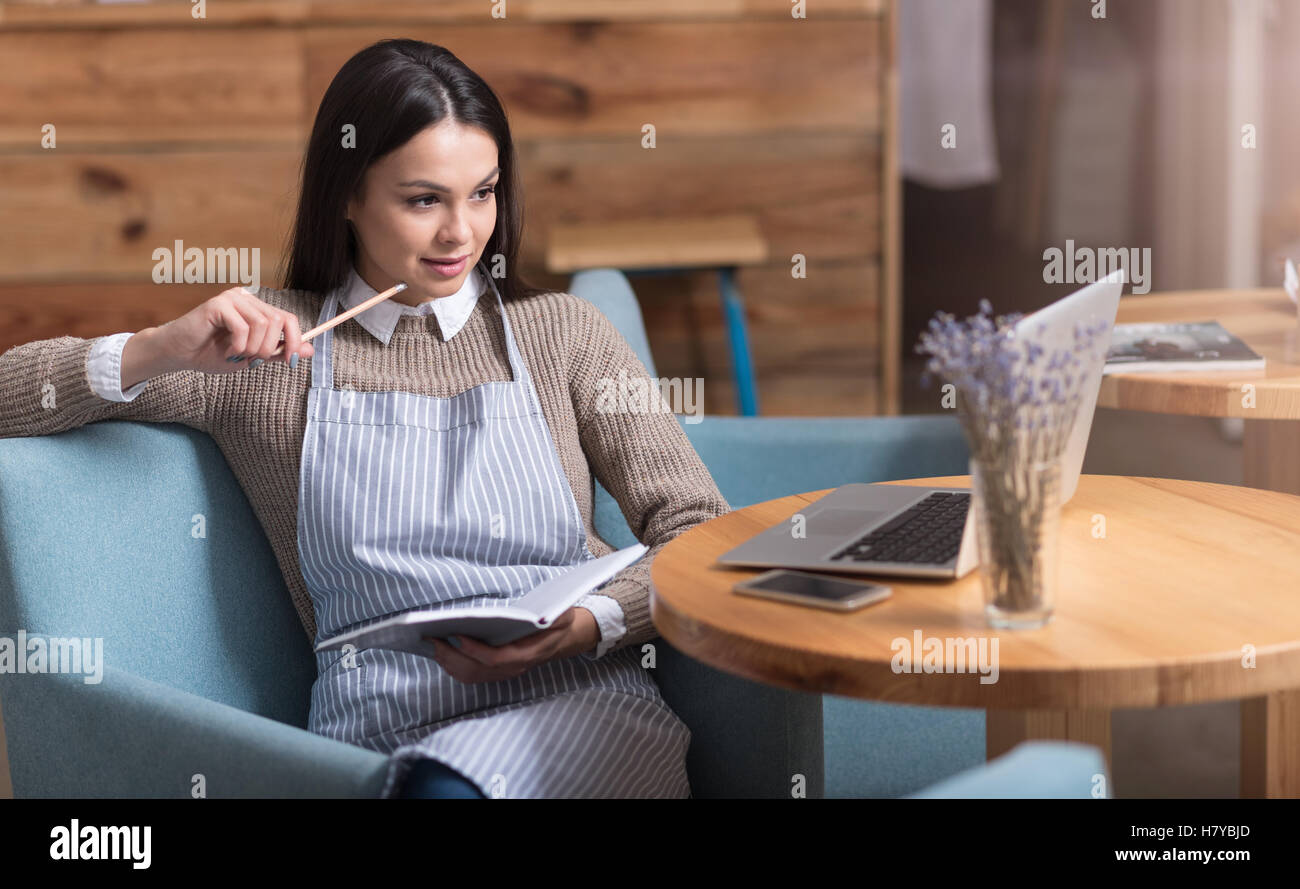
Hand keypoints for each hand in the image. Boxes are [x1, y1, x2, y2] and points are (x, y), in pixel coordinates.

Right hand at [123, 286, 314, 384]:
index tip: (291, 361)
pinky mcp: (218, 304)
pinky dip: (239, 346)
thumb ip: (278, 351)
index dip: (295, 340)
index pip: (288, 318)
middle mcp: (246, 298)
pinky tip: (228, 352)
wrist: (179, 355)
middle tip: (252, 360)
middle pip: (277, 321)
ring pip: (263, 324)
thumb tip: (310, 350)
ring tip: (237, 355)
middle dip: (270, 348)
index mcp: (256, 308)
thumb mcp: (252, 356)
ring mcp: (232, 298)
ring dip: (253, 348)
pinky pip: (243, 327)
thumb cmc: (212, 354)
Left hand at [425, 607, 600, 683]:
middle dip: (451, 656)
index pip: (496, 659)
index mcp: (527, 654)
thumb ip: (556, 617)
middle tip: (432, 638)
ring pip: (469, 675)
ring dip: (447, 662)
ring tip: (431, 644)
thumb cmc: (559, 622)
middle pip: (475, 671)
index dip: (474, 650)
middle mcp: (513, 669)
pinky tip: (441, 651)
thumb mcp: (563, 615)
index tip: (456, 634)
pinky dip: (452, 664)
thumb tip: (543, 618)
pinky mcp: (496, 672)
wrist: (564, 638)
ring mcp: (504, 673)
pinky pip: (470, 674)